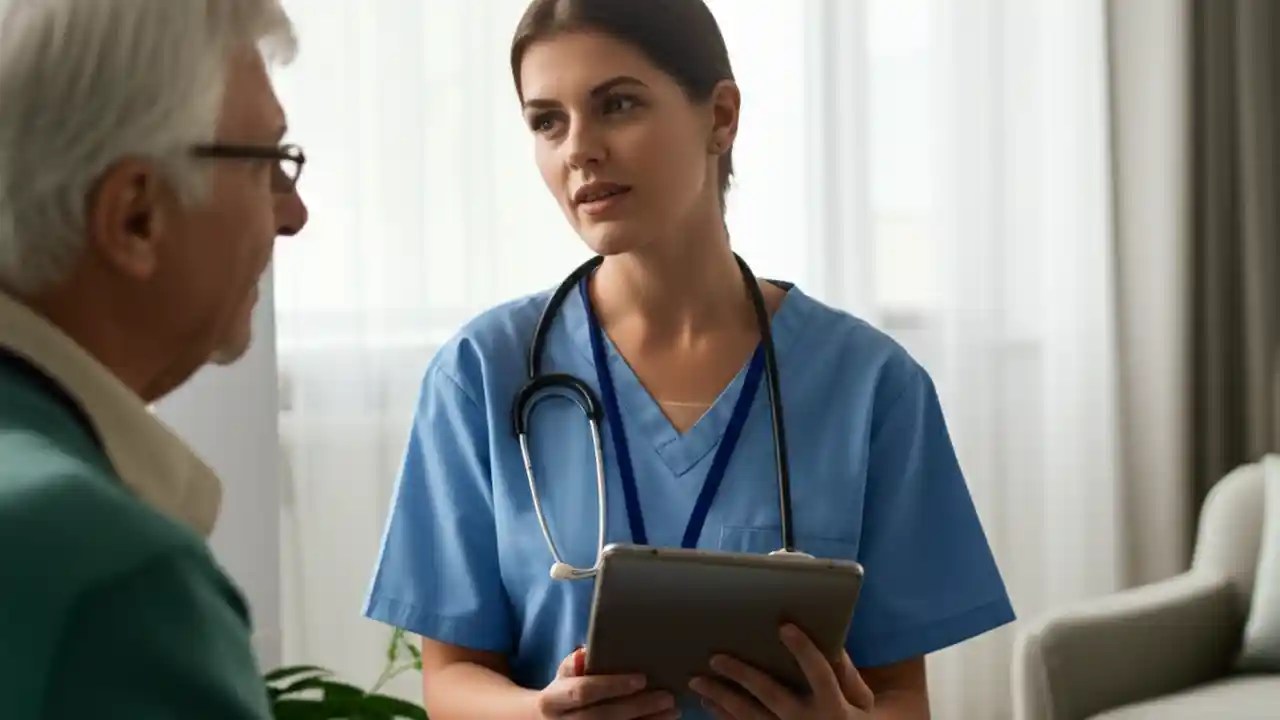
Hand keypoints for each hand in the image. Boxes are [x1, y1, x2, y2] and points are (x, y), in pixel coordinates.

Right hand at [534, 647, 678, 718]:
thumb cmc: (565, 691)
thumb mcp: (564, 675)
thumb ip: (576, 663)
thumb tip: (592, 649)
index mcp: (551, 700)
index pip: (582, 692)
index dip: (612, 685)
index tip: (641, 678)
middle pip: (603, 716)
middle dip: (637, 707)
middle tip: (667, 696)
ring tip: (673, 710)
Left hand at [689, 624, 874, 718]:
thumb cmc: (858, 719)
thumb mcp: (861, 699)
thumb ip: (846, 672)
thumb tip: (830, 638)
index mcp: (833, 706)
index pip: (818, 673)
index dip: (803, 650)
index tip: (784, 626)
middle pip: (771, 695)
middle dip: (742, 675)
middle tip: (715, 658)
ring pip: (751, 717)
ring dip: (722, 699)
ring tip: (698, 681)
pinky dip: (724, 716)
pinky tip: (707, 702)